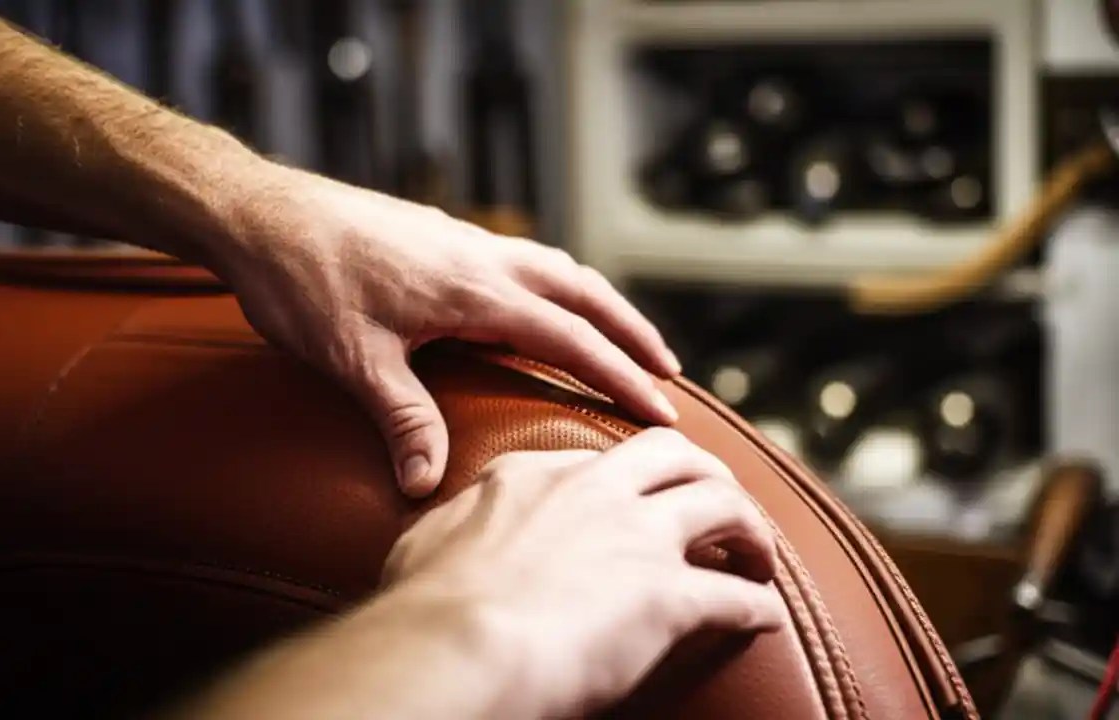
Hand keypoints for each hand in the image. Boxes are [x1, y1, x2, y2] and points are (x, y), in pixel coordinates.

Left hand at [213, 166, 681, 496]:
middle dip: (632, 332)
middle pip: (584, 291)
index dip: (620, 376)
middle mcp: (482, 257)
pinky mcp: (441, 238)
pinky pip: (521, 259)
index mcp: (475, 289)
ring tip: (622, 338)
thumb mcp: (354, 358)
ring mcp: (462, 242)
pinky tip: (539, 306)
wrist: (260, 214)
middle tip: (669, 372)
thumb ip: (402, 418)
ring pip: (556, 267)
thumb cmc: (303, 281)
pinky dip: (555, 285)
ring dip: (598, 303)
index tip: (661, 412)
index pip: (570, 337)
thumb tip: (428, 485)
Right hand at [381, 428, 785, 717]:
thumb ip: (455, 525)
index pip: (597, 459)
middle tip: (718, 500)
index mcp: (534, 475)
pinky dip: (759, 609)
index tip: (638, 494)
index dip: (627, 477)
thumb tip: (443, 534)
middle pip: (675, 456)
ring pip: (726, 504)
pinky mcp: (669, 595)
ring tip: (757, 558)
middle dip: (707, 473)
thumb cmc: (425, 607)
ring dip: (751, 531)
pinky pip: (737, 597)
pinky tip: (763, 621)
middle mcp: (594, 491)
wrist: (453, 645)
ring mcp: (637, 537)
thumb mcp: (427, 541)